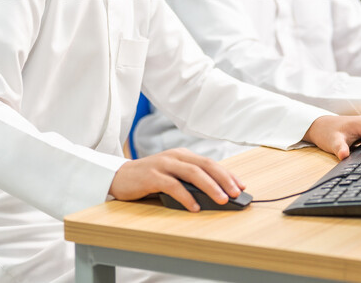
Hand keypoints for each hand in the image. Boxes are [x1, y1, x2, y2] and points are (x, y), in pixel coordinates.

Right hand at [108, 148, 244, 212]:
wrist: (118, 177)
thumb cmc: (149, 179)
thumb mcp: (172, 176)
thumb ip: (190, 182)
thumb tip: (216, 197)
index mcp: (183, 155)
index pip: (210, 163)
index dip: (227, 174)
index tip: (241, 187)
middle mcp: (175, 156)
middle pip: (206, 165)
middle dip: (224, 179)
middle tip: (236, 193)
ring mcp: (163, 164)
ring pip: (193, 173)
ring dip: (210, 187)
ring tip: (221, 200)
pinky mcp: (151, 176)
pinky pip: (172, 186)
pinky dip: (186, 197)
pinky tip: (194, 207)